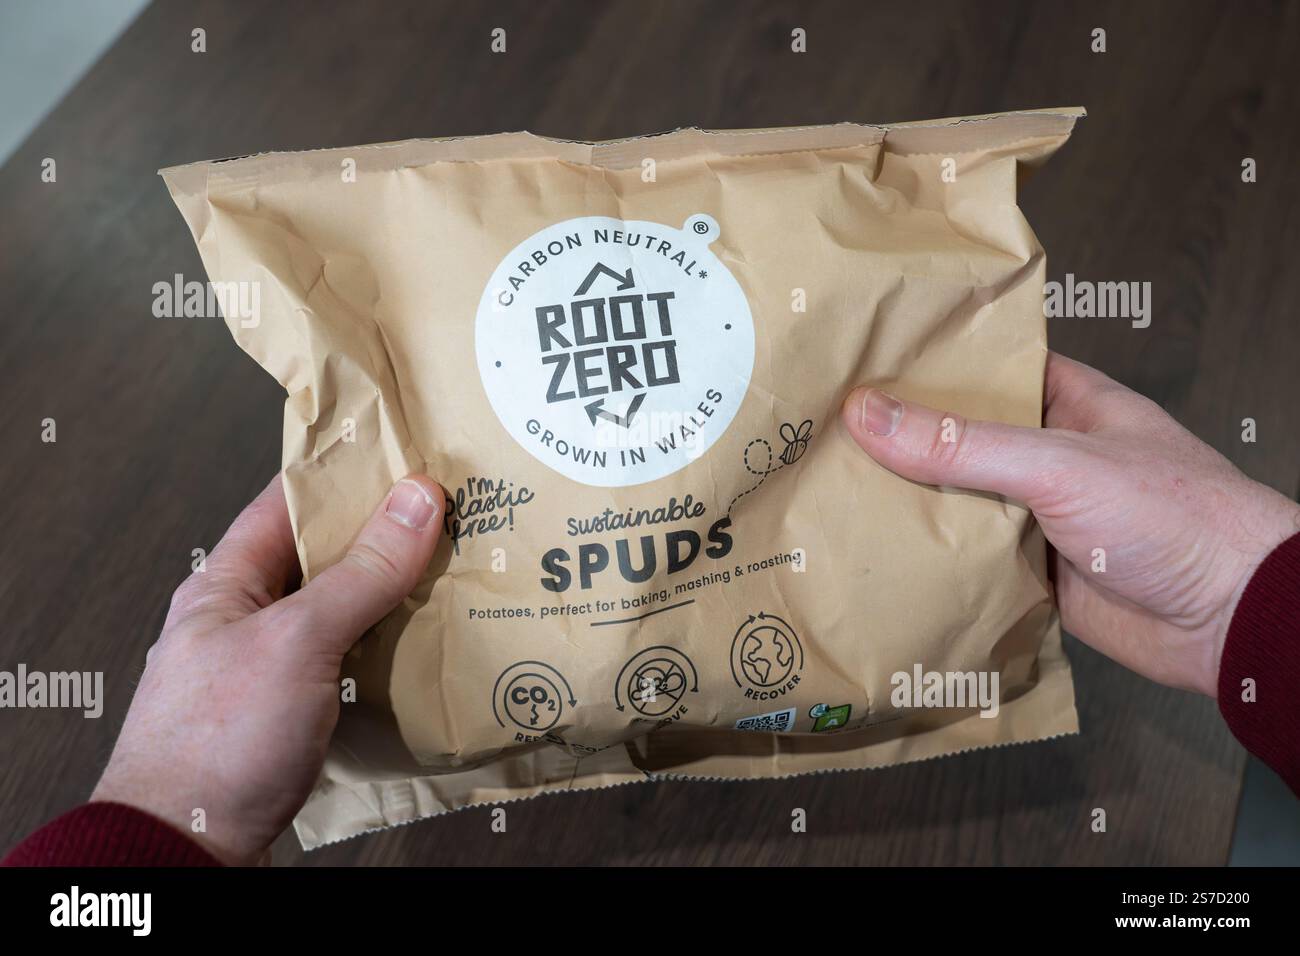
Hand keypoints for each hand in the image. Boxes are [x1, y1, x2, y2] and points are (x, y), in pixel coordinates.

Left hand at [92, 473, 444, 864]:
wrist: (184, 852)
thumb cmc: (213, 748)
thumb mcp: (297, 642)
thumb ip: (359, 574)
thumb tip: (415, 502)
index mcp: (226, 585)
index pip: (289, 504)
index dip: (347, 476)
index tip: (407, 459)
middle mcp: (245, 622)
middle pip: (325, 561)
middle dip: (386, 541)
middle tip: (450, 520)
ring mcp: (269, 672)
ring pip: (343, 616)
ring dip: (392, 601)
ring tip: (451, 580)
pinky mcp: (292, 717)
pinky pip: (349, 667)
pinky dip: (388, 655)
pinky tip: (426, 653)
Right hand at [841, 352, 1299, 697]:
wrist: (1228, 620)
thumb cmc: (1175, 518)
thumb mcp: (1059, 465)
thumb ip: (963, 445)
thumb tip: (869, 415)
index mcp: (1069, 402)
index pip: (987, 367)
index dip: (929, 362)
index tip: (863, 357)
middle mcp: (1049, 455)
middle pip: (962, 438)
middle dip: (904, 438)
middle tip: (825, 427)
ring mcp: (1039, 515)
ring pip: (959, 502)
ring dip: (910, 502)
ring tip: (830, 485)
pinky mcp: (1031, 573)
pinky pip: (968, 560)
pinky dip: (930, 559)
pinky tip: (873, 550)